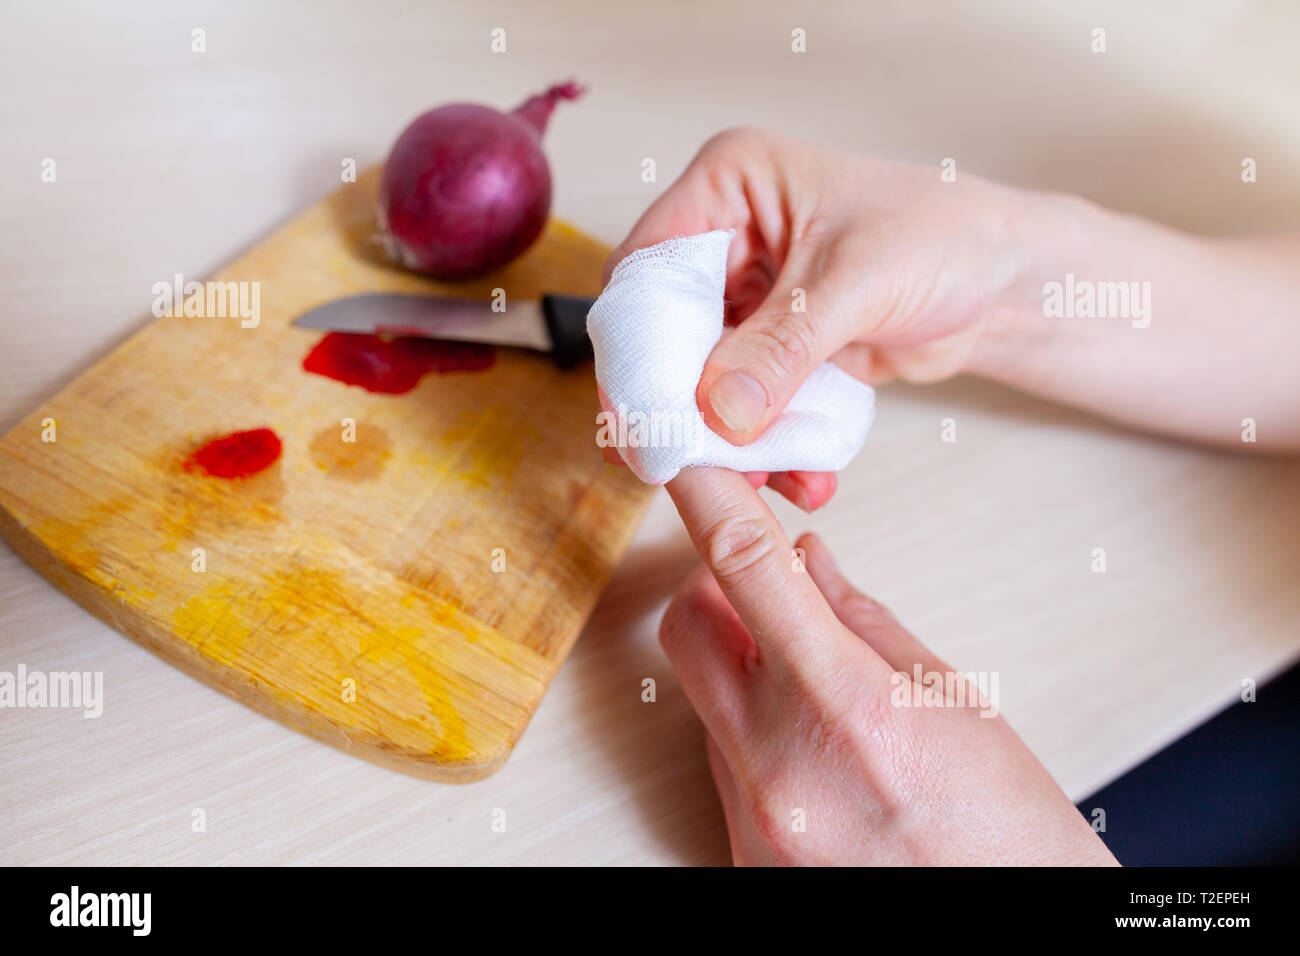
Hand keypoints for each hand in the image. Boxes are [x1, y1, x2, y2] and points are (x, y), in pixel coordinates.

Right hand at [608, 127, 1299, 454]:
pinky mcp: (771, 346)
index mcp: (730, 184)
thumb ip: (781, 348)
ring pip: (698, 375)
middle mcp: (727, 236)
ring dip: (722, 433)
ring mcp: (747, 295)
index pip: (647, 266)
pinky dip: (761, 442)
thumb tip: (719, 412)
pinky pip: (742, 401)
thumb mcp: (855, 285)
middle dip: (679, 398)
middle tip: (685, 460)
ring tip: (754, 480)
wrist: (1004, 284)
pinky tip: (792, 474)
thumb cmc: (944, 240)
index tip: (641, 410)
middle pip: (664, 329)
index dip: (635, 340)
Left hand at [661, 465, 1116, 865]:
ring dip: (741, 666)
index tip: (689, 459)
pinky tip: (813, 746)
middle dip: (714, 586)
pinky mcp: (741, 855)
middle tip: (766, 585)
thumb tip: (805, 562)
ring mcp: (752, 820)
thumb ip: (862, 621)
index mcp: (844, 707)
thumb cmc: (1007, 830)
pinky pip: (720, 761)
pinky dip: (752, 730)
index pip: (744, 569)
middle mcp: (778, 767)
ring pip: (704, 696)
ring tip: (819, 686)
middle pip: (688, 627)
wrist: (1008, 929)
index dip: (705, 498)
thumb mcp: (953, 701)